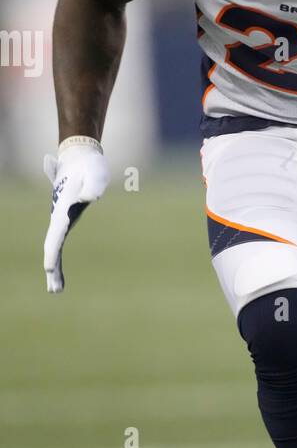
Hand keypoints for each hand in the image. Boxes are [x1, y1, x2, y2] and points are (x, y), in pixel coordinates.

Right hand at [43, 139, 110, 292]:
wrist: (80, 157)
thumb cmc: (90, 165)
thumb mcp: (95, 172)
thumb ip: (94, 184)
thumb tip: (89, 198)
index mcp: (63, 210)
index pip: (56, 235)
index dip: (53, 252)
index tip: (50, 268)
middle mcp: (59, 216)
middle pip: (53, 246)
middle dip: (54, 268)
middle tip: (55, 291)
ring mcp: (61, 219)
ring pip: (55, 247)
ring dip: (55, 268)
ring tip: (56, 289)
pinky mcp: (67, 219)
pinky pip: (60, 242)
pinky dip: (59, 257)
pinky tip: (59, 272)